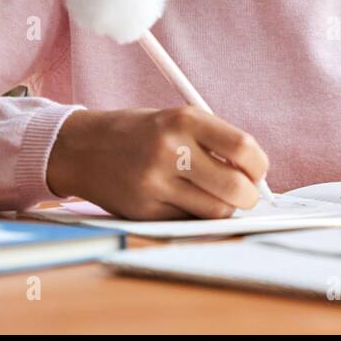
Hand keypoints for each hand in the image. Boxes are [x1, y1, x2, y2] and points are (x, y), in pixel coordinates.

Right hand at [46, 106, 269, 219]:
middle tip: (247, 194)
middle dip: (249, 196)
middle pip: (235, 187)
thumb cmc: (140, 133)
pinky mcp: (144, 210)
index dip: (259, 166)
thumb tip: (256, 176)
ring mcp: (155, 183)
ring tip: (217, 197)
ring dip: (225, 208)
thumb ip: (215, 142)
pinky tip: (186, 201)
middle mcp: (170, 150)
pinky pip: (189, 220)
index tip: (259, 172)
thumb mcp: (177, 120)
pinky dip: (196, 215)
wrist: (81, 148)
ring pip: (215, 210)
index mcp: (184, 120)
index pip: (243, 148)